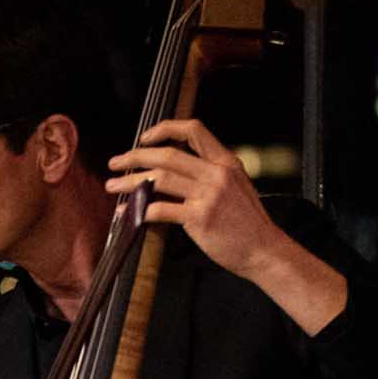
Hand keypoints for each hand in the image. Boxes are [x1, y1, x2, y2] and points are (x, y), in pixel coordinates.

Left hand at [105, 119, 289, 279]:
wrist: (263, 249)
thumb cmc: (246, 222)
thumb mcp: (234, 186)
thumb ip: (208, 174)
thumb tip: (172, 170)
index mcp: (226, 161)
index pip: (194, 130)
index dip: (165, 129)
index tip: (144, 138)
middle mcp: (217, 173)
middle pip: (167, 155)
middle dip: (135, 156)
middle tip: (116, 163)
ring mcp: (208, 195)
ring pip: (159, 179)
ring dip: (130, 183)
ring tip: (113, 186)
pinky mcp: (199, 218)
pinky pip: (160, 209)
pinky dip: (138, 211)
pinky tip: (128, 214)